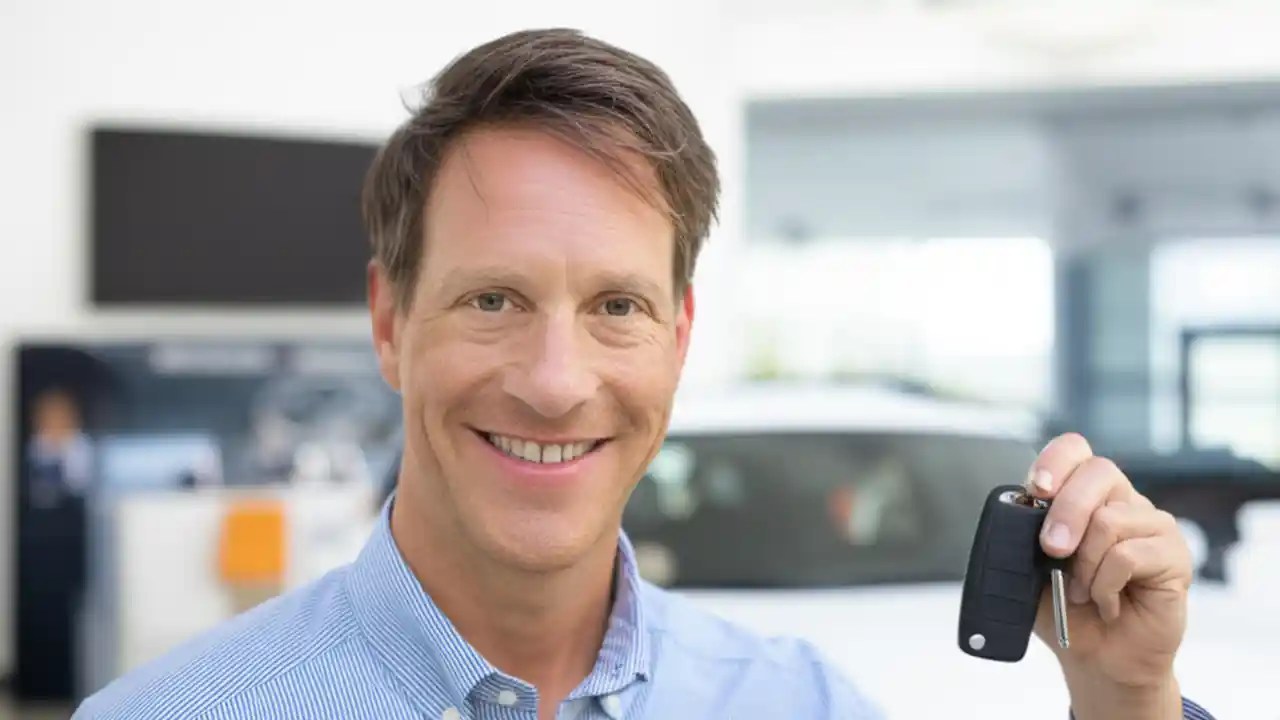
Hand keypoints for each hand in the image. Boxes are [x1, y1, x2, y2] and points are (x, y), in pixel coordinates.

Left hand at [1026, 433, 1192, 719]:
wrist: (1097, 656)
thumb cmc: (1064, 608)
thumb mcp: (1030, 568)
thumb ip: (1025, 534)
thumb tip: (1022, 508)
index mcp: (1085, 495)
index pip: (1076, 450)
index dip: (1056, 461)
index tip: (1037, 489)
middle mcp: (1122, 500)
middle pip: (1099, 472)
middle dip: (1065, 512)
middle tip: (1051, 552)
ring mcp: (1152, 524)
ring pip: (1110, 519)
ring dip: (1085, 564)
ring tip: (1084, 592)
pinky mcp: (1174, 554)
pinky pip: (1129, 554)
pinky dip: (1106, 585)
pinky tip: (1108, 603)